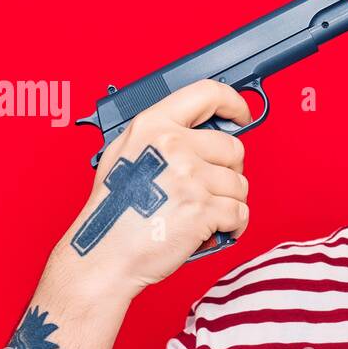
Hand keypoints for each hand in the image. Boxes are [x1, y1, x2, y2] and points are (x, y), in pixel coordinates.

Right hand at [57, 79, 250, 297]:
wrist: (105, 255)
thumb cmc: (114, 212)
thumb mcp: (125, 154)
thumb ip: (161, 135)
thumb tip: (202, 131)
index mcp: (153, 125)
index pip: (208, 93)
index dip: (233, 103)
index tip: (242, 115)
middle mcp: (173, 146)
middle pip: (233, 148)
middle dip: (229, 172)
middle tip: (210, 189)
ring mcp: (190, 177)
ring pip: (240, 184)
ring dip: (229, 203)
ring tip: (205, 215)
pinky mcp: (203, 209)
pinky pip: (240, 213)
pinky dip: (233, 226)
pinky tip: (214, 231)